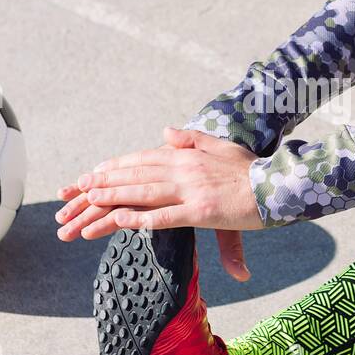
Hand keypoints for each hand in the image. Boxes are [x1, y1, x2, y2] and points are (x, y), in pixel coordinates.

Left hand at [55, 127, 261, 280]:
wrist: (279, 184)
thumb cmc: (252, 169)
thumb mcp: (220, 146)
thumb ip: (191, 139)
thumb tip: (165, 131)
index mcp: (186, 155)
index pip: (141, 159)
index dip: (113, 167)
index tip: (91, 175)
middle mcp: (183, 169)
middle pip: (134, 175)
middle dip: (101, 185)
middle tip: (75, 193)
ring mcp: (191, 191)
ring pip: (141, 195)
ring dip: (110, 202)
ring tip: (85, 209)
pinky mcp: (201, 212)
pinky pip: (163, 216)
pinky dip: (138, 219)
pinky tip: (118, 223)